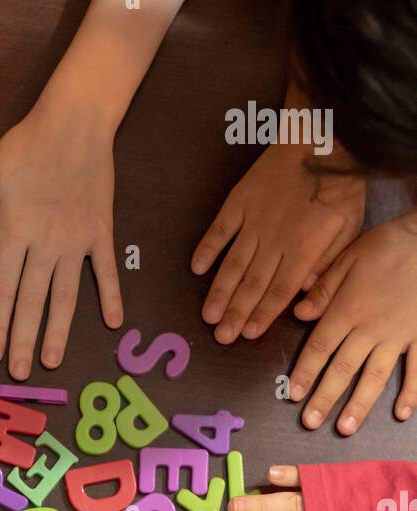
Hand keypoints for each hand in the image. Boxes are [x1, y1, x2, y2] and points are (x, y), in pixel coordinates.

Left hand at [0, 104, 122, 377]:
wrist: (76, 119)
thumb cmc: (26, 146)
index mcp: (15, 233)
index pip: (1, 289)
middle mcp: (46, 245)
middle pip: (32, 302)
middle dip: (24, 340)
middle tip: (19, 374)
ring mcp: (77, 242)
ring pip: (66, 296)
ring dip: (58, 331)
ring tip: (51, 361)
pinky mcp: (101, 233)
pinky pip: (106, 271)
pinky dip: (111, 297)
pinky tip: (113, 324)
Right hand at [192, 142, 364, 343]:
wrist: (320, 137)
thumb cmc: (339, 183)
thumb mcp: (349, 226)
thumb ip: (327, 262)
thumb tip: (306, 292)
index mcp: (302, 249)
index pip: (280, 291)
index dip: (263, 315)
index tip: (248, 335)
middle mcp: (274, 241)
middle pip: (253, 284)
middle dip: (236, 313)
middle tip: (221, 337)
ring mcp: (253, 221)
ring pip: (234, 264)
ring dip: (220, 292)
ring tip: (208, 316)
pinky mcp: (240, 201)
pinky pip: (220, 230)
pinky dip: (207, 249)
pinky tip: (197, 269)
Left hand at [290, 213, 416, 433]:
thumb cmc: (388, 245)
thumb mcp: (349, 257)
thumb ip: (323, 289)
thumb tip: (298, 314)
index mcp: (348, 310)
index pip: (320, 348)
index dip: (304, 373)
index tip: (292, 395)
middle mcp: (371, 329)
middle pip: (343, 369)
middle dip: (324, 398)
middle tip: (310, 422)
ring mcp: (398, 336)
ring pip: (375, 376)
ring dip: (360, 404)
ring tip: (346, 428)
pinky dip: (411, 391)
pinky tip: (402, 413)